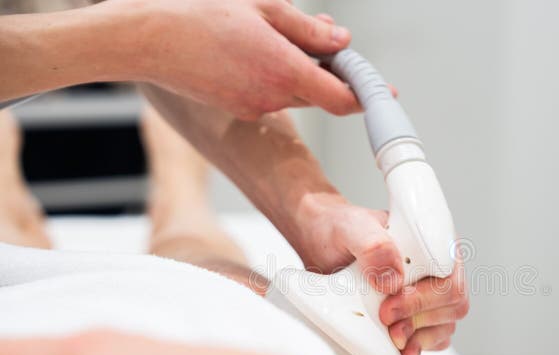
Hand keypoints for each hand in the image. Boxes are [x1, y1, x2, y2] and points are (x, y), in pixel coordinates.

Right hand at [108, 0, 359, 118]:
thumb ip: (308, 29)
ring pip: (295, 93)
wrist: (147, 39)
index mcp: (284, 70)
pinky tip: (252, 53)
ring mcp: (255, 107)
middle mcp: (273, 97)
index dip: (366, 95)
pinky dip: (274, 78)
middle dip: (330, 70)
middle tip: (327, 39)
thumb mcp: (263, 8)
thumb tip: (342, 40)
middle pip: (321, 94)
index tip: (382, 91)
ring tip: (277, 36)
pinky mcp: (238, 110)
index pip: (342, 98)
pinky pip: (270, 96)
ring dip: (300, 71)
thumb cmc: (199, 16)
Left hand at [297, 194, 469, 354]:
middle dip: (420, 319)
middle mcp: (437, 267)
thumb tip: (395, 279)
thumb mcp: (351, 228)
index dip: (426, 296)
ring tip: (392, 338)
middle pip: (453, 304)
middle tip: (386, 321)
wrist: (322, 244)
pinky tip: (401, 353)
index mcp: (433, 241)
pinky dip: (417, 348)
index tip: (391, 305)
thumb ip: (374, 247)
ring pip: (445, 325)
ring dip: (420, 338)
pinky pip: (432, 339)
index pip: (450, 275)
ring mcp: (429, 293)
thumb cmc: (340, 229)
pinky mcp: (416, 315)